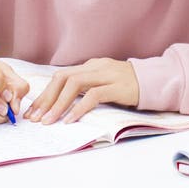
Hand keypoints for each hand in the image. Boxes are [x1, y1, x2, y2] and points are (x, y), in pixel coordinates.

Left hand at [23, 58, 139, 124]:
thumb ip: (86, 88)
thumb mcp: (104, 82)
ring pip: (74, 84)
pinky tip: (70, 120)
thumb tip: (61, 104)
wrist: (155, 81)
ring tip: (48, 121)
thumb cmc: (127, 86)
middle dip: (46, 98)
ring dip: (58, 104)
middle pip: (63, 77)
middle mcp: (95, 67)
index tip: (33, 111)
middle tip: (35, 118)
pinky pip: (94, 95)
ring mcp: (107, 75)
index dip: (45, 94)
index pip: (60, 76)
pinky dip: (79, 108)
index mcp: (90, 66)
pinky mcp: (117, 86)